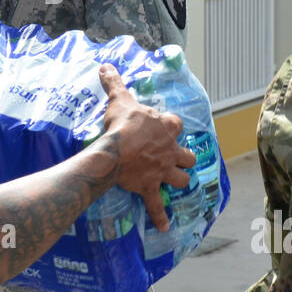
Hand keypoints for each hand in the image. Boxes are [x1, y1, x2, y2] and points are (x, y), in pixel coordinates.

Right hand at [97, 64, 193, 230]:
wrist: (117, 149)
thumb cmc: (121, 123)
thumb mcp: (119, 98)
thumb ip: (114, 82)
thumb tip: (104, 65)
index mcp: (167, 126)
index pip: (176, 124)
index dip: (170, 126)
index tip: (163, 126)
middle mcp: (171, 149)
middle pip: (186, 155)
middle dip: (183, 157)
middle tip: (174, 158)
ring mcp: (164, 170)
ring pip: (182, 178)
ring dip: (179, 180)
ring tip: (175, 183)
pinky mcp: (152, 186)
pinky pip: (158, 204)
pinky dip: (161, 216)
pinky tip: (165, 227)